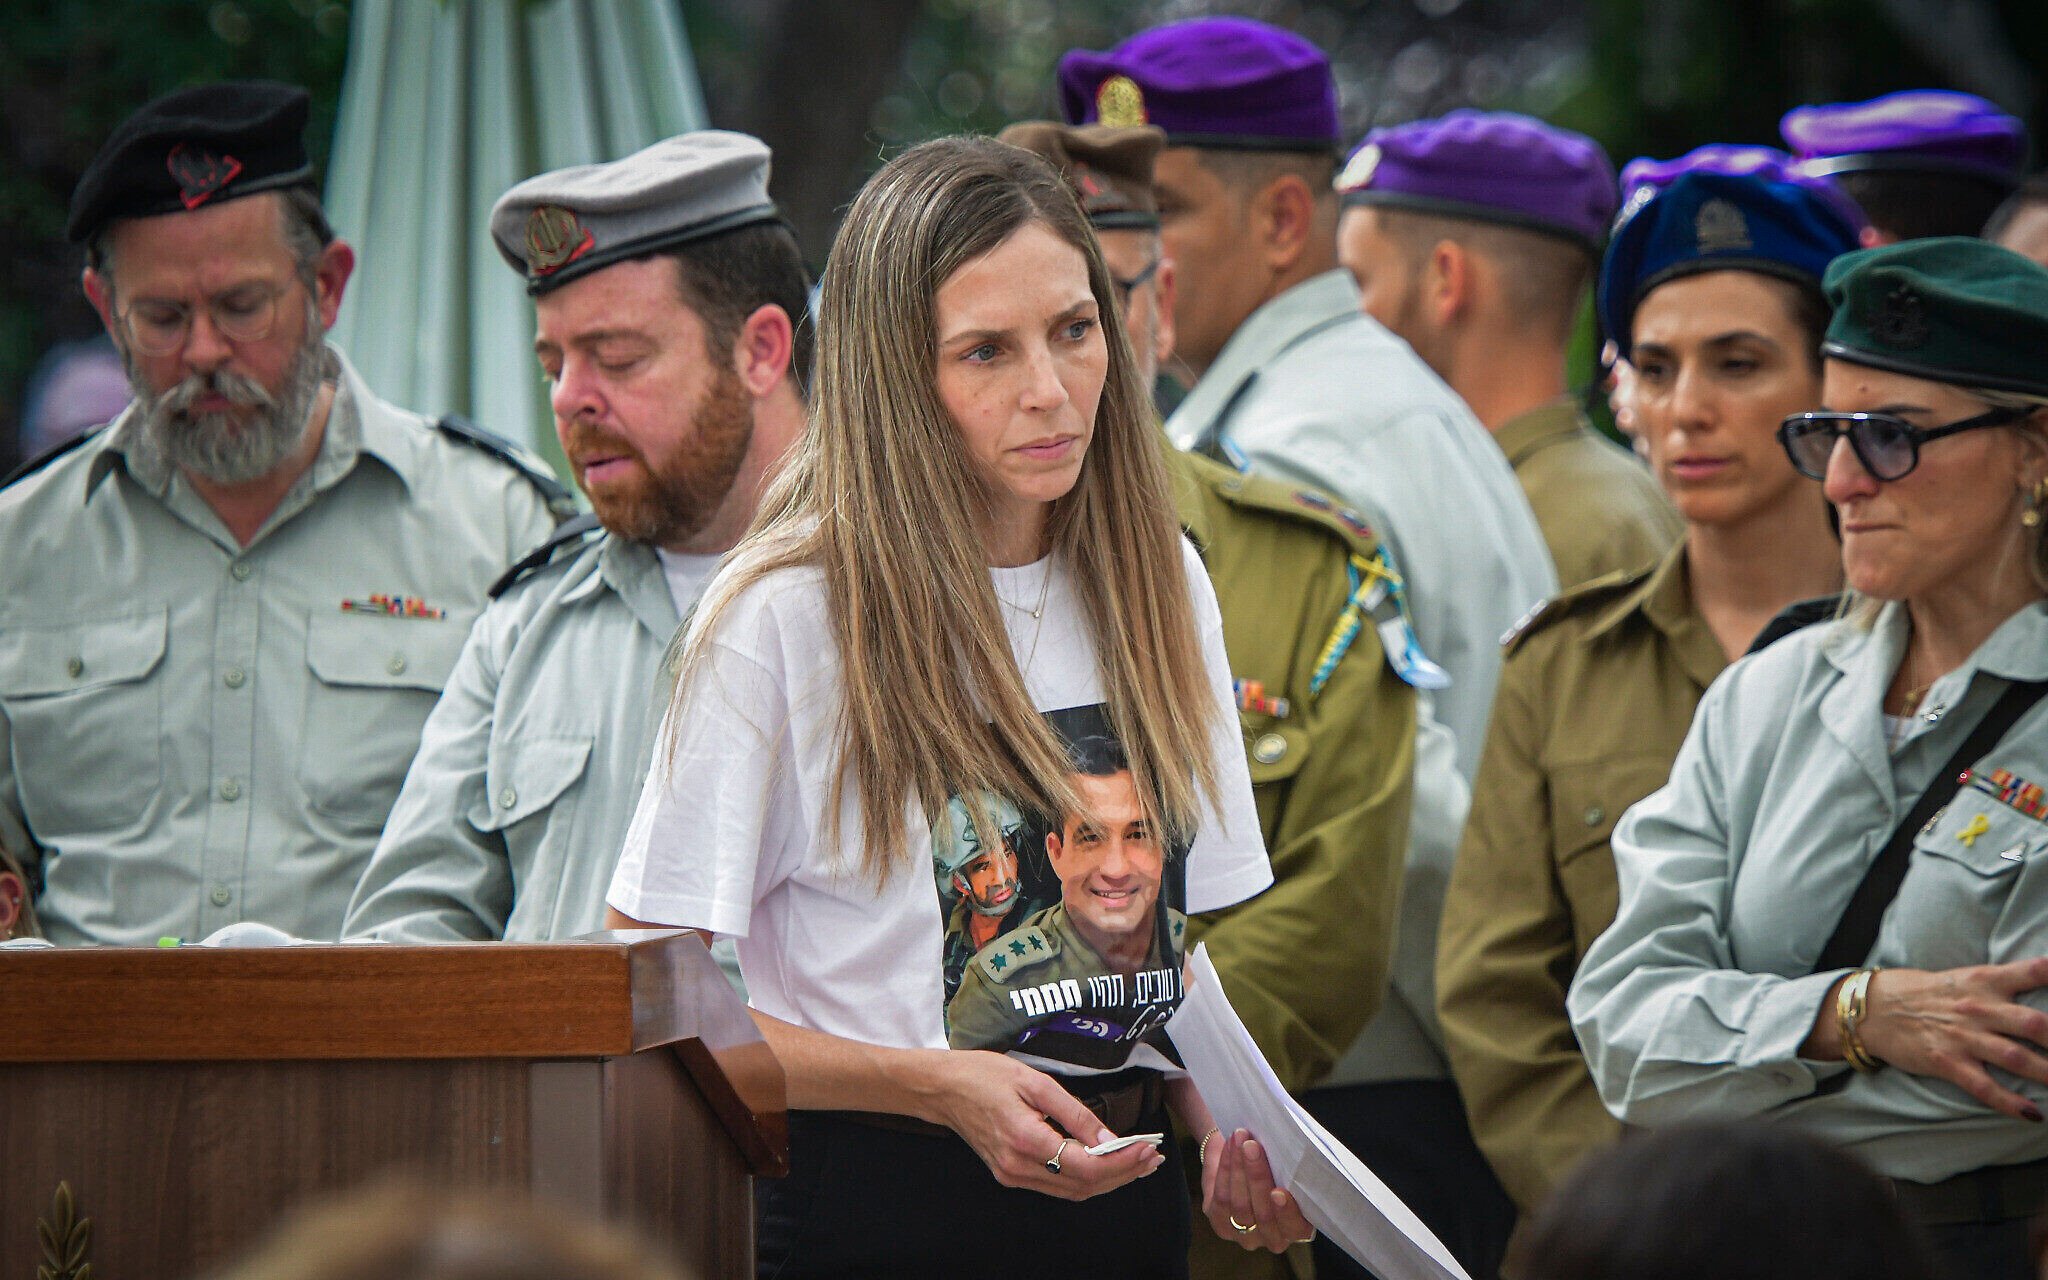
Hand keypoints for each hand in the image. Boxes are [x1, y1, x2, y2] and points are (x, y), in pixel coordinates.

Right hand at [923, 1051, 1164, 1200]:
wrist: (942, 1089)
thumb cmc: (984, 1075)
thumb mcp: (1035, 1081)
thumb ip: (1075, 1112)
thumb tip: (1109, 1139)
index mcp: (1025, 1140)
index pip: (1085, 1166)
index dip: (1121, 1161)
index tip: (1147, 1147)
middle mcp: (1019, 1167)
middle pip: (1084, 1185)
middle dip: (1123, 1174)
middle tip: (1152, 1157)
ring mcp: (1013, 1175)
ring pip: (1072, 1191)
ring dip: (1109, 1180)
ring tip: (1137, 1161)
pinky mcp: (1010, 1174)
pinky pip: (1057, 1185)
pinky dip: (1086, 1178)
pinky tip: (1105, 1163)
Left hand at [1201, 1128, 1314, 1251]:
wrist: (1243, 1155)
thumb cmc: (1274, 1161)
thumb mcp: (1285, 1164)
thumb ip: (1288, 1166)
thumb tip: (1287, 1148)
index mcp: (1298, 1228)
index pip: (1296, 1227)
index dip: (1287, 1212)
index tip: (1279, 1191)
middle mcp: (1273, 1238)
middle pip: (1263, 1215)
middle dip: (1257, 1177)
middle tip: (1252, 1146)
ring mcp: (1245, 1235)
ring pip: (1240, 1205)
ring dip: (1238, 1167)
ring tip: (1239, 1138)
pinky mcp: (1220, 1224)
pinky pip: (1221, 1198)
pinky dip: (1225, 1167)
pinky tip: (1229, 1146)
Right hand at [1853, 960, 2047, 1120]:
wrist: (1874, 1008)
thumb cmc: (1926, 993)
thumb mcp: (1967, 979)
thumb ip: (2006, 985)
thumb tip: (2046, 985)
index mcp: (1986, 981)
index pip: (2035, 971)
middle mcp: (1980, 1008)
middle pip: (2035, 1023)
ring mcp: (1964, 1037)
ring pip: (2018, 1058)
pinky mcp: (1947, 1062)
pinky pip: (1985, 1086)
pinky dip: (2010, 1102)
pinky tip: (2032, 1114)